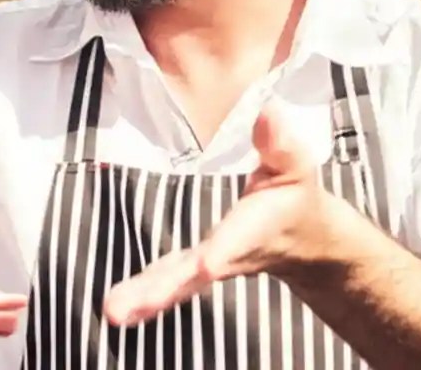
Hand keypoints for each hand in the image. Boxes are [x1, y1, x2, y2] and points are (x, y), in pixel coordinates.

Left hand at [104, 101, 335, 325]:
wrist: (305, 242)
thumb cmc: (295, 196)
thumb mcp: (296, 166)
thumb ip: (280, 143)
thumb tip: (267, 109)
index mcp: (255, 228)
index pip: (237, 239)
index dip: (223, 250)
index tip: (208, 263)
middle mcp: (230, 254)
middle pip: (194, 275)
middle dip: (163, 289)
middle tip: (124, 307)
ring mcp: (210, 266)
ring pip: (177, 284)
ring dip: (145, 297)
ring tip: (114, 311)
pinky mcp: (194, 268)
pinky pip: (168, 281)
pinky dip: (145, 294)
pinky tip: (119, 308)